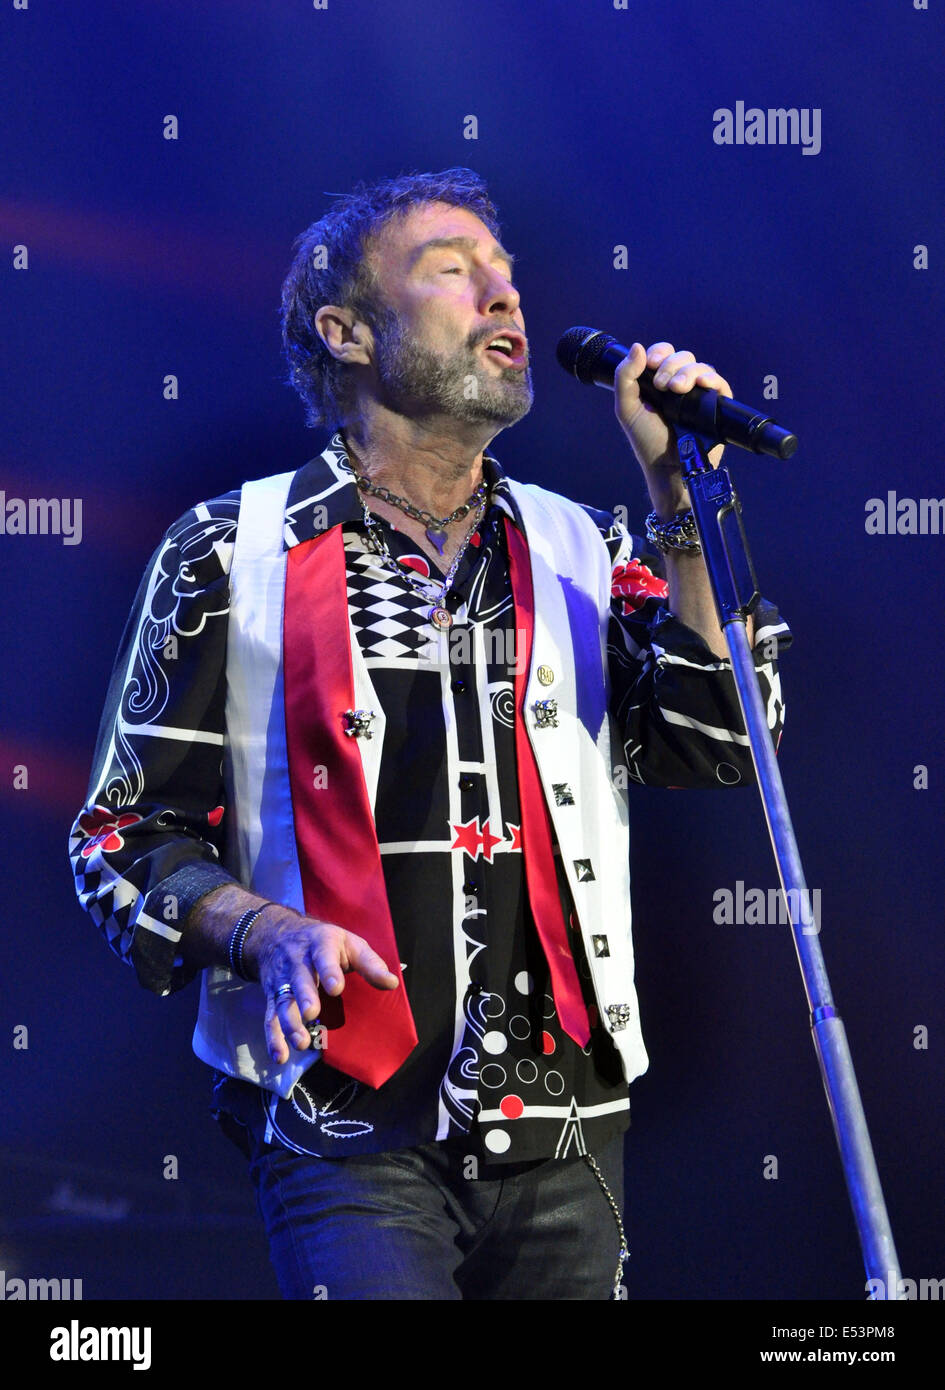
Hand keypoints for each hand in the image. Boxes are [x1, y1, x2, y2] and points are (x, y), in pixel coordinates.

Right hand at [245, 910, 398, 1063]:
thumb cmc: (322, 942)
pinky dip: (273, 1038)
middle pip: (299, 980)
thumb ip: (369, 963)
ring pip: (283, 1002)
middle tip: (311, 1014)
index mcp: (321, 945)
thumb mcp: (348, 943)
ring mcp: (283, 981)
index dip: (329, 971)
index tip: (335, 988)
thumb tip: (392, 983)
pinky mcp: (273, 997)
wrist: (277, 934)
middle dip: (304, 996)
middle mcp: (298, 963)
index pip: (324, 956)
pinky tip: (280, 1056)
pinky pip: (270, 1018)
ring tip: (300, 1043)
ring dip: (289, 1023)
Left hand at [614, 342, 731, 500]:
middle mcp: (680, 384)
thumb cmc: (646, 440)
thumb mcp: (627, 408)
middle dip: (671, 366)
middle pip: (682, 357)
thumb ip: (625, 377)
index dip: (660, 353)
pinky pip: (718, 383)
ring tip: (677, 390)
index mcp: (658, 382)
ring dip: (688, 373)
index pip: (663, 354)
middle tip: (662, 386)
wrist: (666, 466)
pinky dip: (711, 379)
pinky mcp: (715, 405)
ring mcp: (698, 394)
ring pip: (700, 367)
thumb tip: (637, 346)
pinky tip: (703, 384)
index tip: (652, 363)